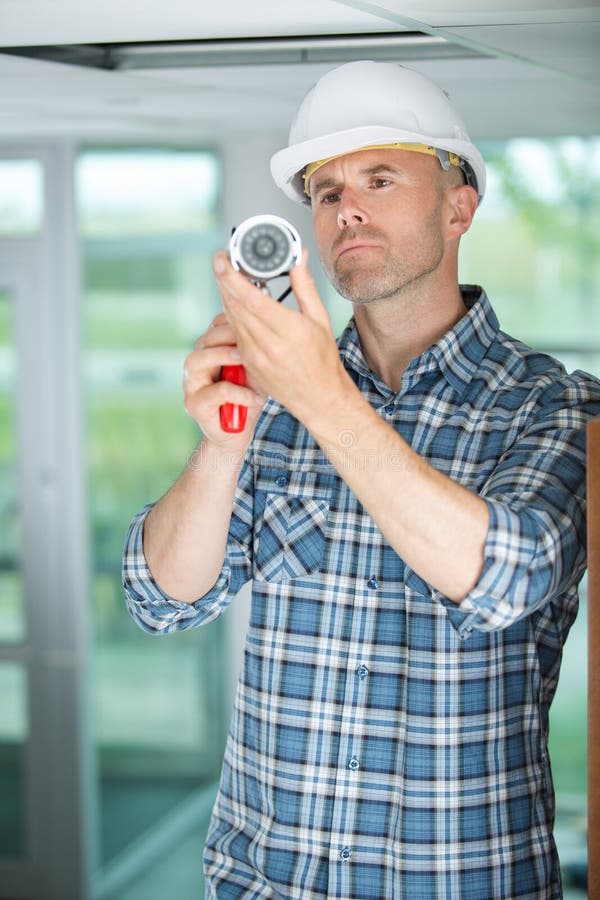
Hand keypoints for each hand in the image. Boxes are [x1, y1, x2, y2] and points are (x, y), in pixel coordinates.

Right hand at [183, 312, 265, 449]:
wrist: (236, 436)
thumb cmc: (246, 401)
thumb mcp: (255, 374)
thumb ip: (255, 356)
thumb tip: (269, 332)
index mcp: (209, 353)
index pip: (214, 328)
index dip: (230, 321)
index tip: (251, 318)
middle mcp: (196, 366)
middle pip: (203, 340)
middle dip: (226, 334)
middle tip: (248, 335)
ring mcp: (191, 385)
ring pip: (198, 360)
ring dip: (223, 355)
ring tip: (245, 357)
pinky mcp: (194, 405)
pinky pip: (215, 392)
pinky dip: (237, 393)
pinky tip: (254, 397)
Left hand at [213, 249, 352, 428]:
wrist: (318, 397)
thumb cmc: (322, 359)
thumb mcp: (319, 318)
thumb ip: (304, 285)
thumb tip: (298, 256)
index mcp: (288, 329)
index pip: (251, 298)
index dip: (232, 276)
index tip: (223, 259)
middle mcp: (268, 343)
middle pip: (235, 305)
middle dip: (223, 280)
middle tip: (220, 261)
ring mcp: (254, 355)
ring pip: (231, 318)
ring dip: (225, 295)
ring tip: (224, 276)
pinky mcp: (248, 362)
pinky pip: (234, 332)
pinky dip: (231, 314)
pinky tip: (232, 301)